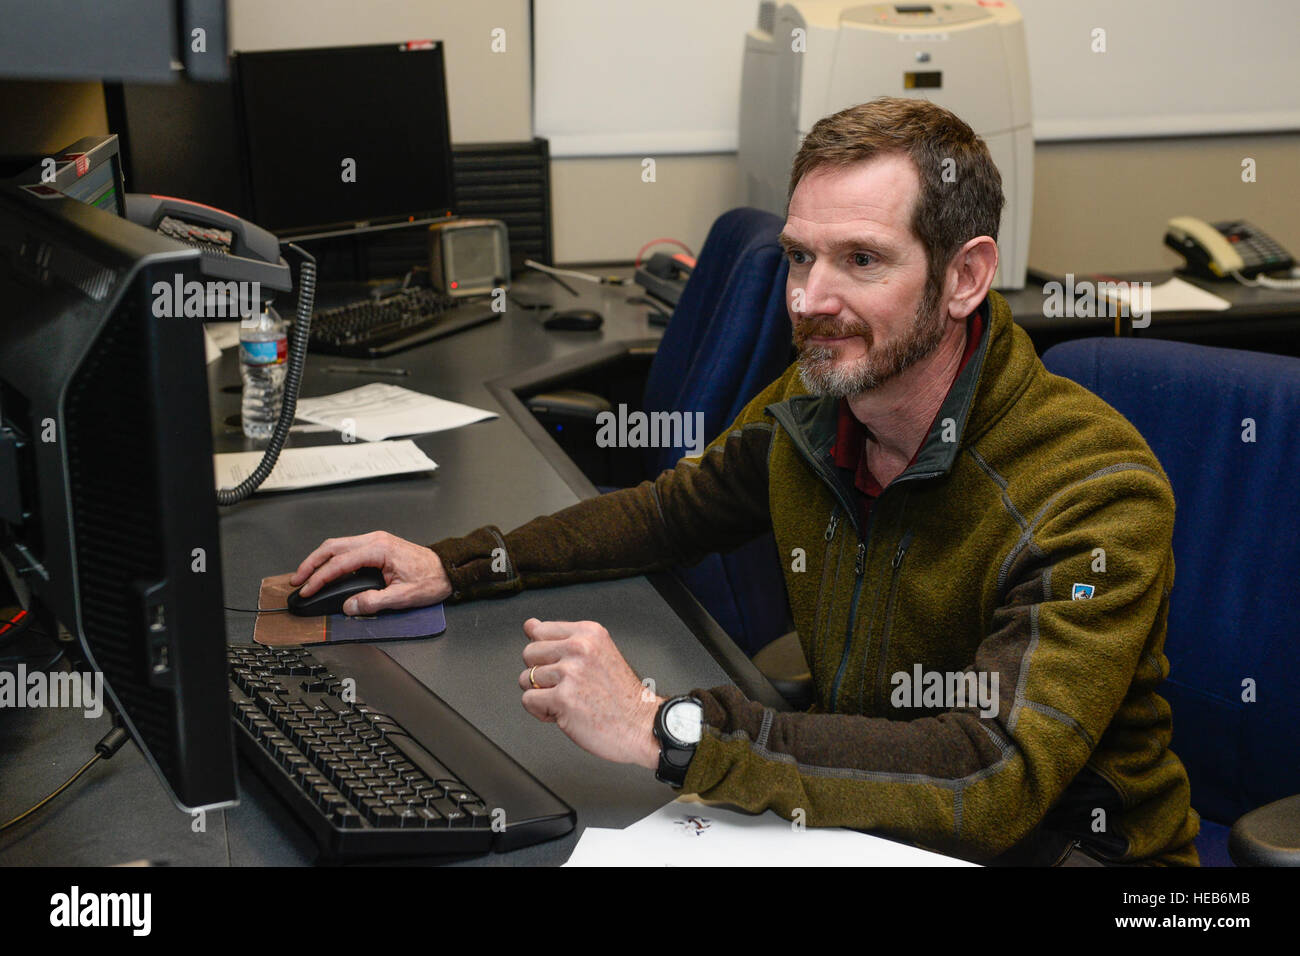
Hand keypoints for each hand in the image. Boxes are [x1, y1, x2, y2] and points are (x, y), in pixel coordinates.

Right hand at [290, 530, 451, 614]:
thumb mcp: (403, 597)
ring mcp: (376, 541)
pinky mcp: (377, 546)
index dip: (320, 578)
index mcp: (379, 549)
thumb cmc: (431, 580)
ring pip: (338, 545)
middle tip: (297, 580)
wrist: (447, 570)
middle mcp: (375, 540)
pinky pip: (348, 548)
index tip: (307, 589)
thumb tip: (350, 607)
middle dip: (311, 563)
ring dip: (320, 560)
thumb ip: (374, 603)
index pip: (340, 562)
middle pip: (333, 547)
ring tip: (307, 576)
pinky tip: (327, 570)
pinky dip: (332, 558)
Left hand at [518, 618, 663, 768]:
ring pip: (526, 678)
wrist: (642, 725)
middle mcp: (579, 648)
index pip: (540, 630)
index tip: (562, 665)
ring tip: (568, 699)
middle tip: (567, 686)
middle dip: (541, 673)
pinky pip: (529, 700)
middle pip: (529, 653)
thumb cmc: (621, 695)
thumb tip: (529, 624)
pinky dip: (542, 711)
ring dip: (541, 694)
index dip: (545, 653)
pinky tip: (564, 712)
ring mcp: (570, 672)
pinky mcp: (563, 698)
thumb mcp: (596, 653)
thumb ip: (561, 639)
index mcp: (588, 633)